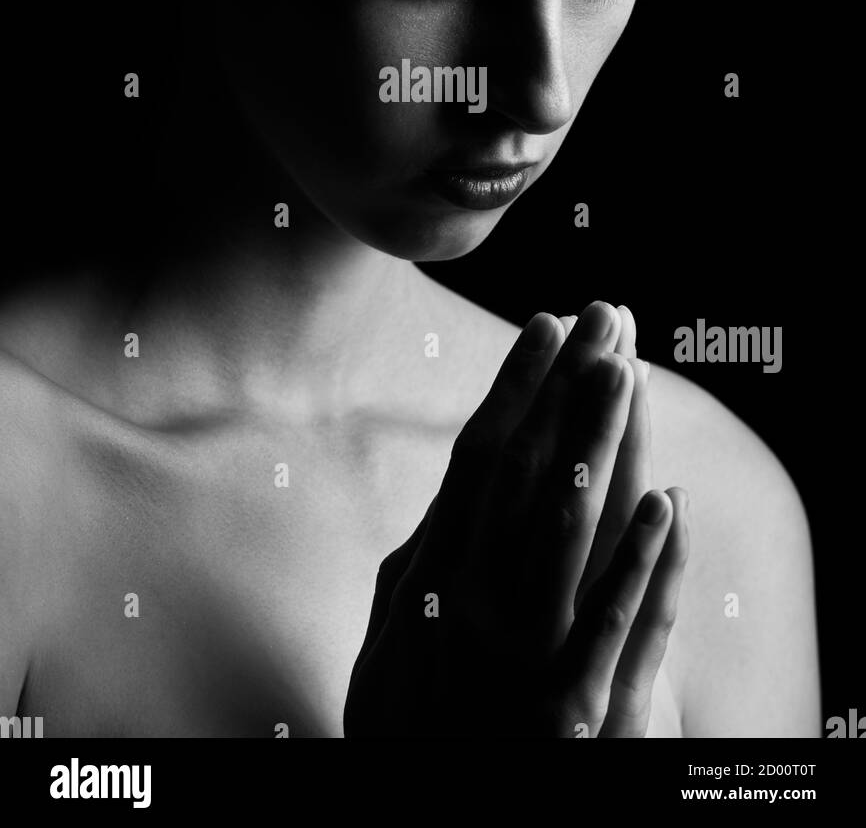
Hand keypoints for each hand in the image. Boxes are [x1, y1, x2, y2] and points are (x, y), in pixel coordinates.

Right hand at [344, 301, 688, 736]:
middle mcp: (472, 600)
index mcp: (431, 574)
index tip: (546, 323)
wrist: (416, 815)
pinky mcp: (563, 711)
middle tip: (604, 313)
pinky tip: (668, 498)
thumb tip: (445, 500)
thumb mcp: (388, 640)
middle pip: (528, 469)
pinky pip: (611, 625)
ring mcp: (519, 653)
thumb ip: (416, 567)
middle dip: (568, 386)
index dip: (517, 386)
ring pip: (568, 525)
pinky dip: (641, 561)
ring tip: (629, 368)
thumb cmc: (404, 730)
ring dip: (600, 441)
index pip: (479, 456)